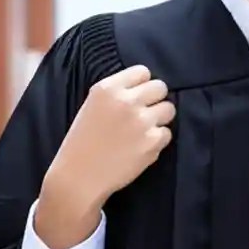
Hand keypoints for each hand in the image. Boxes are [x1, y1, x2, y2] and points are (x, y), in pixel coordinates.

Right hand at [36, 65, 174, 248]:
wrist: (79, 177)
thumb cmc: (83, 142)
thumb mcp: (92, 105)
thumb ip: (117, 92)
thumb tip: (144, 87)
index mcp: (108, 88)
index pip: (142, 72)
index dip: (142, 85)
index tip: (137, 96)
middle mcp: (126, 101)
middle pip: (161, 87)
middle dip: (155, 99)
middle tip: (143, 114)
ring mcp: (141, 121)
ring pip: (169, 109)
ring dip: (160, 119)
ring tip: (143, 131)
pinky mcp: (152, 142)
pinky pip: (167, 133)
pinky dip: (157, 140)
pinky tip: (140, 147)